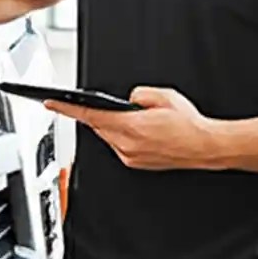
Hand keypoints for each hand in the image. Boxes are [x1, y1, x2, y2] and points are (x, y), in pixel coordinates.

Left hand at [43, 87, 222, 170]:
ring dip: (113, 126)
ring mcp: (131, 157)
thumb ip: (139, 94)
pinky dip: (123, 137)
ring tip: (134, 118)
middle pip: (99, 126)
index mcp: (129, 126)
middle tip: (109, 106)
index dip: (67, 109)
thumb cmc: (188, 124)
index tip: (51, 103)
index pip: (89, 116)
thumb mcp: (163, 96)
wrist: (206, 147)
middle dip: (99, 114)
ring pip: (109, 137)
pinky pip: (120, 146)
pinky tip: (139, 131)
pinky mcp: (137, 163)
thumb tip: (128, 100)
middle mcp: (126, 145)